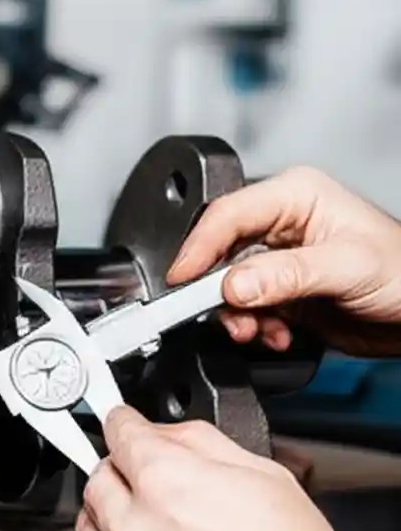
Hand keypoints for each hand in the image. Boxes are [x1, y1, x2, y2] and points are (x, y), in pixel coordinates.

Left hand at [78, 407, 400, 530]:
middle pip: (97, 477)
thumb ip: (200, 442)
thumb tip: (166, 434)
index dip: (125, 423)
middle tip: (139, 469)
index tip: (125, 423)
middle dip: (116, 466)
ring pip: (90, 524)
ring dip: (107, 509)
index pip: (120, 433)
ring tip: (140, 511)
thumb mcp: (262, 472)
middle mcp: (135, 527)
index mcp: (165, 482)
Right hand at [168, 166, 400, 356]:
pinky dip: (253, 327)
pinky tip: (277, 333)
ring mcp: (277, 258)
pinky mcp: (278, 289)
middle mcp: (281, 223)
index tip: (181, 281)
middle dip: (218, 291)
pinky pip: (243, 308)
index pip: (226, 215)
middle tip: (228, 315)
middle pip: (218, 252)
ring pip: (226, 285)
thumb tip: (233, 285)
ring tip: (260, 330)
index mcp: (295, 196)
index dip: (198, 248)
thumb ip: (286, 275)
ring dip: (237, 315)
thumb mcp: (348, 267)